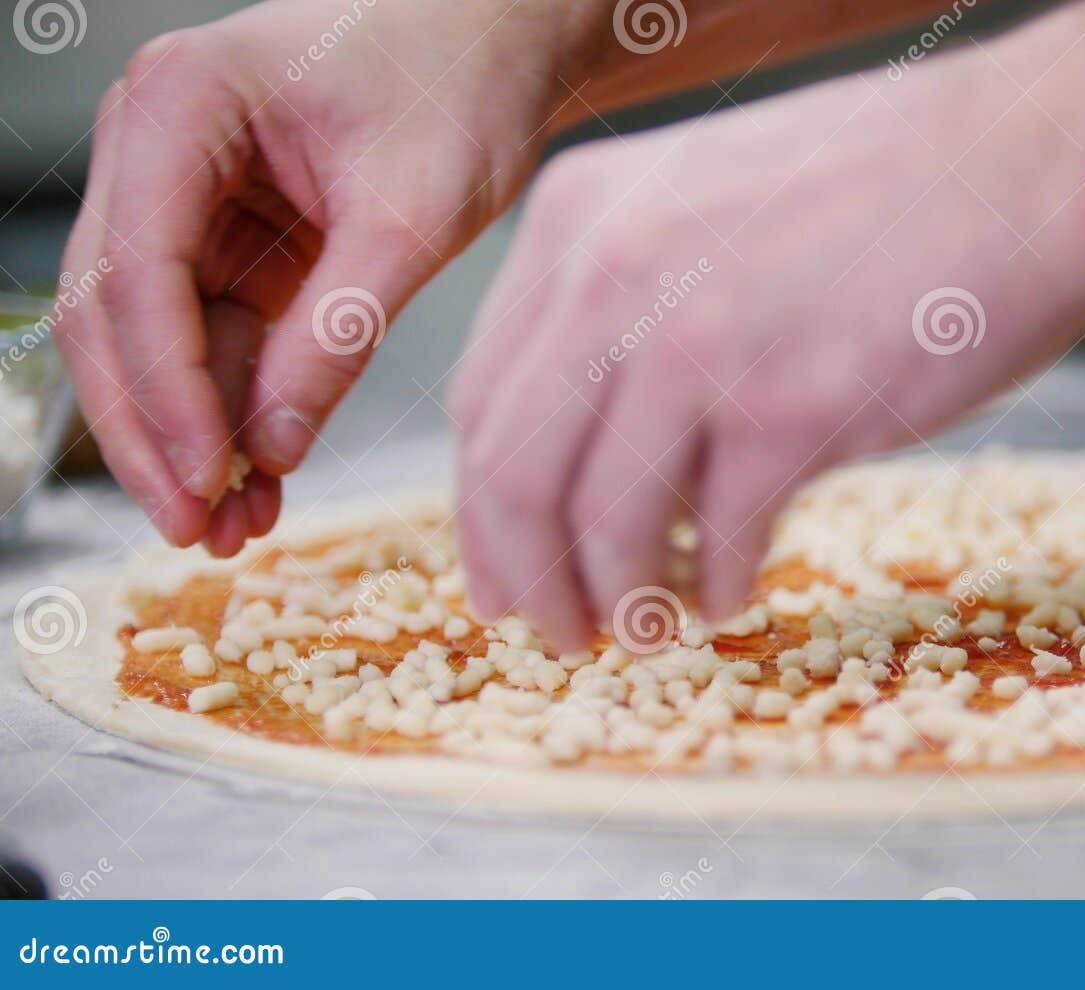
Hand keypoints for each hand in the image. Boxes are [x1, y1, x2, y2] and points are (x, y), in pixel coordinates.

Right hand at [54, 0, 570, 553]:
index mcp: (180, 106)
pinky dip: (234, 409)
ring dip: (191, 435)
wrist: (500, 43)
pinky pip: (213, 339)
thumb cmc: (461, 83)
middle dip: (155, 430)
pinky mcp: (232, 240)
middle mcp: (157, 146)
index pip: (135, 270)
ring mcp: (187, 195)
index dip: (162, 391)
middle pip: (116, 313)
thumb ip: (340, 326)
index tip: (204, 478)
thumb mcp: (414, 213)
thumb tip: (271, 441)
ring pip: (157, 340)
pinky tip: (260, 479)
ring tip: (235, 527)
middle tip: (196, 529)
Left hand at [452, 27, 1084, 649]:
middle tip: (564, 632)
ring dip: (624, 600)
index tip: (508, 576)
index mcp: (577, 222)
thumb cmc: (885, 186)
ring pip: (606, 524)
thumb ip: (625, 309)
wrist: (1032, 158)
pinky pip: (721, 539)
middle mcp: (613, 278)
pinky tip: (736, 590)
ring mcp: (699, 344)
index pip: (482, 402)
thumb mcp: (703, 205)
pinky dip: (719, 586)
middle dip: (528, 581)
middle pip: (516, 477)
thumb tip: (592, 452)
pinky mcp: (791, 410)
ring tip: (656, 625)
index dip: (484, 516)